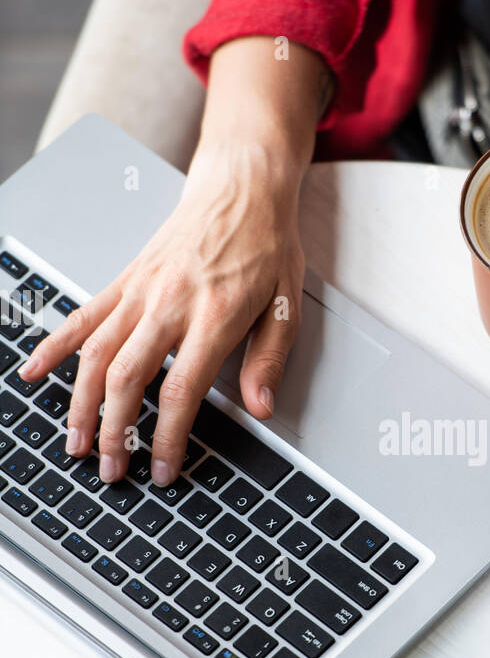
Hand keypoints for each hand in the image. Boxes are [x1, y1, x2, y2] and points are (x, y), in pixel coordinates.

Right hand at [18, 140, 305, 482]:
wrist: (243, 187)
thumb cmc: (267, 244)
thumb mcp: (286, 306)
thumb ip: (269, 361)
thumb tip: (261, 409)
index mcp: (214, 316)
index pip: (180, 390)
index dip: (167, 437)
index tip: (162, 469)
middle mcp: (170, 304)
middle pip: (127, 378)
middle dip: (115, 432)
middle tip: (112, 470)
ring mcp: (141, 290)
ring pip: (97, 353)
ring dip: (81, 403)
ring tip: (76, 443)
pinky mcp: (126, 279)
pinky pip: (84, 316)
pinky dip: (55, 346)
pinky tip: (34, 371)